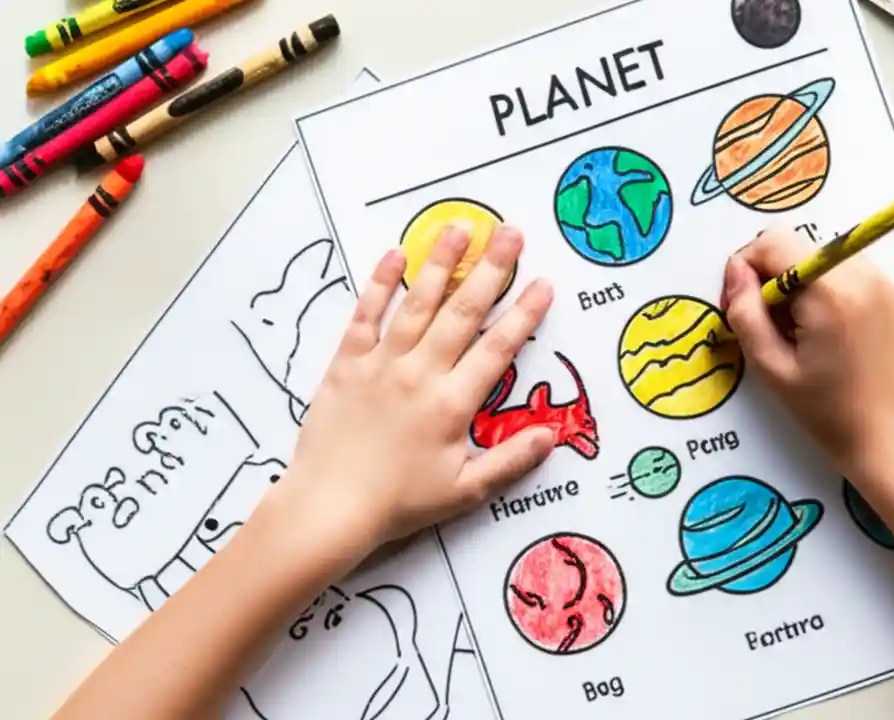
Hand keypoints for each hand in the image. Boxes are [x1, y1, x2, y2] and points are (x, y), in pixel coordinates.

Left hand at [255, 226, 554, 574]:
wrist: (328, 507)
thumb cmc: (398, 504)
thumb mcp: (465, 492)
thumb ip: (511, 461)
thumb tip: (551, 436)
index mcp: (453, 404)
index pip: (497, 349)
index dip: (524, 315)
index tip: (543, 284)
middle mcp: (420, 374)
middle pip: (462, 312)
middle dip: (490, 270)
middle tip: (510, 233)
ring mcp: (381, 364)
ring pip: (417, 303)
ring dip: (440, 263)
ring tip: (459, 227)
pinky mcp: (346, 364)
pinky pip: (365, 316)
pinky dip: (379, 284)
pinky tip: (394, 255)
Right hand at [722, 226, 893, 496]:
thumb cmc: (832, 414)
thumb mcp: (773, 368)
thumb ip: (746, 314)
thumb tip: (734, 273)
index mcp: (832, 290)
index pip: (772, 242)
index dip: (745, 270)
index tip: (741, 310)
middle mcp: (860, 272)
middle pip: (793, 245)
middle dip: (768, 278)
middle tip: (766, 327)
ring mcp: (879, 280)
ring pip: (814, 257)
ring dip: (794, 285)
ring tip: (794, 335)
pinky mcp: (888, 293)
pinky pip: (838, 271)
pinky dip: (819, 291)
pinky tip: (820, 334)